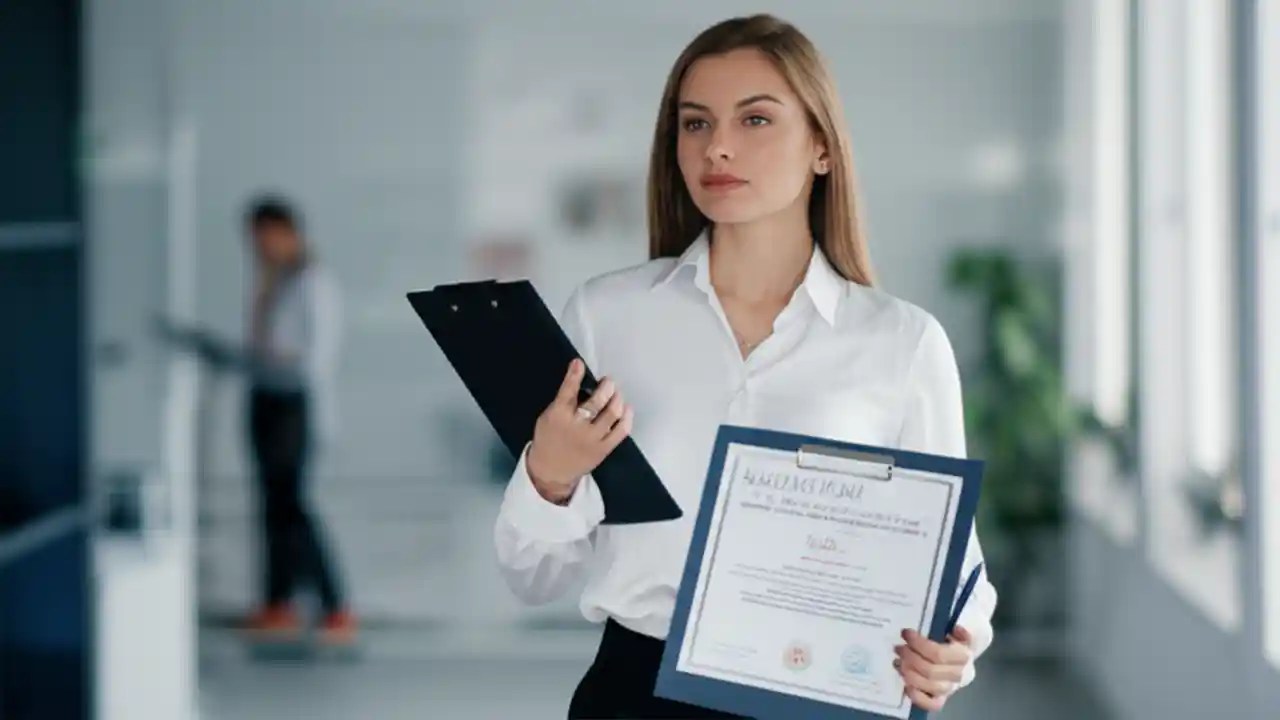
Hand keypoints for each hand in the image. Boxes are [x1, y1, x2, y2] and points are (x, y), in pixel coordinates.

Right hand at [526, 359, 633, 503]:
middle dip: (606, 386)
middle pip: (597, 401)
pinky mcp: (604, 449)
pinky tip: (627, 409)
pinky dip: (627, 417)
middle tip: (608, 382)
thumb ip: (563, 402)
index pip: (568, 391)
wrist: (552, 471)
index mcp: (558, 416)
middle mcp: (577, 426)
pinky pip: (621, 431)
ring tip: (616, 394)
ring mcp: (592, 439)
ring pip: (612, 413)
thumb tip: (582, 384)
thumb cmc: (548, 439)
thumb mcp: (548, 417)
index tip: (579, 363)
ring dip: (618, 398)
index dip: (574, 375)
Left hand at [893, 626, 972, 711]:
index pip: (939, 654)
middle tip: (898, 648)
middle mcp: (958, 675)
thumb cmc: (951, 644)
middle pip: (930, 670)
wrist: (958, 663)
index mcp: (963, 656)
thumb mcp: (955, 633)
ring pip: (929, 686)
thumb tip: (956, 629)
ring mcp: (949, 689)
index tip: (905, 633)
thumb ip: (955, 629)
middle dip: (910, 658)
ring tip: (898, 661)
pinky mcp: (940, 700)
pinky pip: (930, 704)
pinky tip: (905, 684)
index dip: (919, 644)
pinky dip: (916, 696)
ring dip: (909, 674)